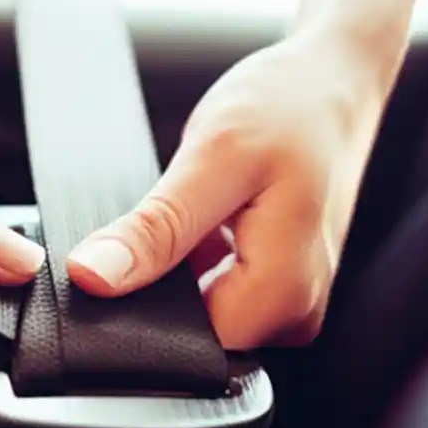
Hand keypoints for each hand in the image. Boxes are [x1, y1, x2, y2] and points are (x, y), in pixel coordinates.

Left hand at [67, 29, 397, 347]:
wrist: (333, 79)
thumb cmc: (290, 107)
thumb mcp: (212, 158)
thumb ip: (155, 229)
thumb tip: (94, 277)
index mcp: (286, 295)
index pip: (187, 347)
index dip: (139, 313)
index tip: (114, 265)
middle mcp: (296, 311)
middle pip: (194, 333)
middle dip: (155, 290)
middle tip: (150, 224)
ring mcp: (290, 298)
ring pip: (198, 312)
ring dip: (171, 272)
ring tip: (181, 214)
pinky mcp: (276, 281)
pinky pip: (214, 291)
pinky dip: (189, 261)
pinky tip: (193, 220)